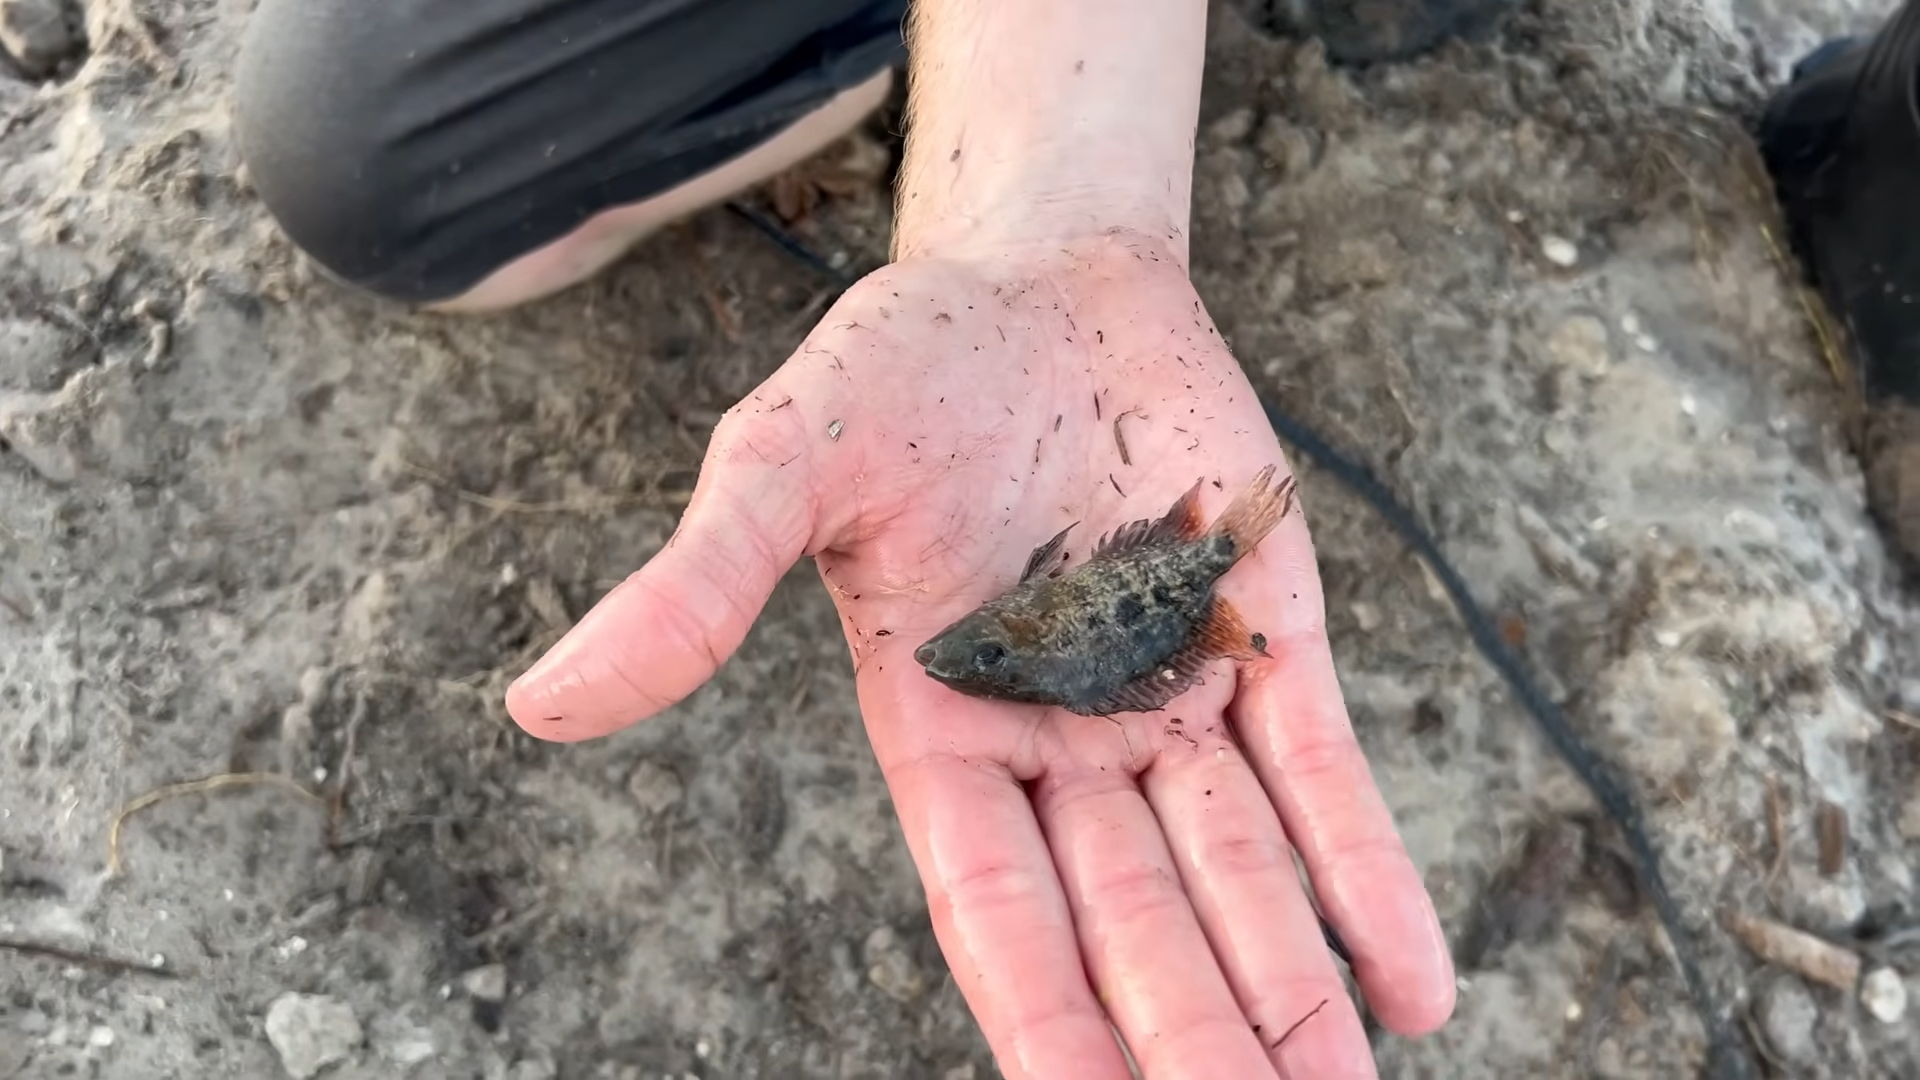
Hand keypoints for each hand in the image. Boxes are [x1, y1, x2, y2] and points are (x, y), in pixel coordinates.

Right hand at [504, 231, 1454, 1078]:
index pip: (999, 919)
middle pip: (1137, 931)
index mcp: (943, 733)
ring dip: (1295, 1000)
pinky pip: (1325, 775)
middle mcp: (1065, 744)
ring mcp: (1175, 695)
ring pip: (1242, 881)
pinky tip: (1416, 987)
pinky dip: (1371, 876)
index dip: (1050, 1032)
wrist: (1040, 273)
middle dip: (1193, 1047)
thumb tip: (541, 703)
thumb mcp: (786, 462)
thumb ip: (697, 590)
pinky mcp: (1267, 635)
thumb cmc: (902, 367)